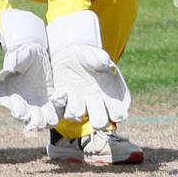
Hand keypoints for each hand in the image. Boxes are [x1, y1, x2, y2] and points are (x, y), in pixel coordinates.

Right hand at [0, 9, 58, 130]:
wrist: (41, 58)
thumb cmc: (27, 53)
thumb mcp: (23, 53)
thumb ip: (16, 59)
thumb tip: (10, 65)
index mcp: (5, 91)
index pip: (10, 102)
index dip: (16, 108)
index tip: (23, 113)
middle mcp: (17, 103)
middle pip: (25, 116)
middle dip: (32, 120)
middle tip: (40, 122)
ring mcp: (32, 107)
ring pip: (38, 118)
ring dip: (45, 120)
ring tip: (52, 120)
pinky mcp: (47, 106)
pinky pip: (51, 113)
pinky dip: (56, 115)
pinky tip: (62, 114)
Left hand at [47, 10, 131, 128]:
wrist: (66, 55)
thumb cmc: (86, 55)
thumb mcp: (92, 54)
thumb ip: (98, 57)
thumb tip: (104, 60)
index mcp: (112, 95)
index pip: (119, 113)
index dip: (116, 112)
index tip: (109, 102)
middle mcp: (97, 104)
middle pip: (100, 123)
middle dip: (97, 119)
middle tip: (92, 103)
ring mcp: (79, 105)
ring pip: (77, 117)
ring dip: (74, 108)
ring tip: (71, 92)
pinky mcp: (62, 104)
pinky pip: (59, 113)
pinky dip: (58, 105)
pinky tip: (58, 93)